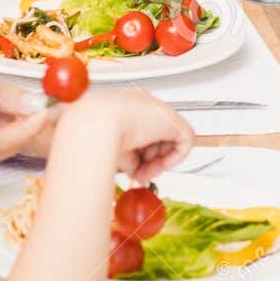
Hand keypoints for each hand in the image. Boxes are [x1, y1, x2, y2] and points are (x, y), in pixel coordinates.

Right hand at [0, 64, 51, 170]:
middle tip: (52, 102)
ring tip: (17, 98)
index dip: (26, 126)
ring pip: (7, 142)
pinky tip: (7, 106)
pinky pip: (1, 137)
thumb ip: (2, 96)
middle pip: (5, 147)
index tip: (48, 109)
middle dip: (26, 123)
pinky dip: (10, 121)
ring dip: (18, 120)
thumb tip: (36, 105)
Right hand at [62, 88, 194, 183]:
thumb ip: (127, 156)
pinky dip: (175, 158)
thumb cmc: (94, 133)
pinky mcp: (173, 119)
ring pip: (168, 140)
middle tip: (142, 175)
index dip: (138, 154)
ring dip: (158, 163)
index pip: (139, 131)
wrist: (96, 124)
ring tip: (145, 173)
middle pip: (154, 136)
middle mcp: (142, 105)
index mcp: (125, 106)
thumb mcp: (111, 147)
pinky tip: (160, 165)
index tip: (134, 169)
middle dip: (149, 160)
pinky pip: (185, 141)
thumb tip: (135, 170)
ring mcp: (157, 110)